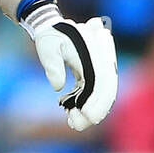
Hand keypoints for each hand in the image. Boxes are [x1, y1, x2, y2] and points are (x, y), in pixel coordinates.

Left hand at [32, 14, 118, 131]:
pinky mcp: (95, 73)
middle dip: (96, 110)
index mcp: (92, 51)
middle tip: (79, 126)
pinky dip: (89, 104)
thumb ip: (52, 64)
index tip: (88, 115)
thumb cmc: (50, 36)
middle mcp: (101, 58)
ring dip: (92, 110)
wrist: (54, 26)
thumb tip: (57, 86)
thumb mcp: (47, 46)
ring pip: (104, 92)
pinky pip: (96, 91)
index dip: (96, 99)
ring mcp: (100, 66)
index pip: (100, 78)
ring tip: (75, 124)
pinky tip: (76, 115)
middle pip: (107, 88)